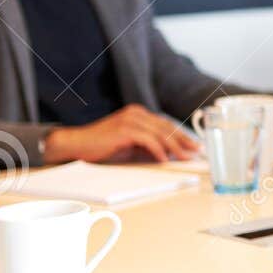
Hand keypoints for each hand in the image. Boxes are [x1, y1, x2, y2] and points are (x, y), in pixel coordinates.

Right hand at [43, 103, 199, 164]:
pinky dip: (158, 150)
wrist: (77, 144)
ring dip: (175, 147)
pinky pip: (148, 140)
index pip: (166, 125)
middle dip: (184, 141)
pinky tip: (164, 159)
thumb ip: (147, 145)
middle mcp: (137, 113)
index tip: (194, 146)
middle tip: (196, 152)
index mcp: (139, 114)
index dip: (182, 136)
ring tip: (185, 158)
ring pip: (161, 134)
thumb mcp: (130, 144)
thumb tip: (168, 154)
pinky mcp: (125, 129)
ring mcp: (131, 120)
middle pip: (167, 128)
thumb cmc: (103, 146)